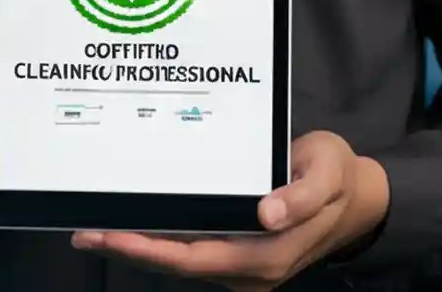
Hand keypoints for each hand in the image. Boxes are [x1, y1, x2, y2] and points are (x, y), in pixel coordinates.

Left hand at [71, 131, 388, 290]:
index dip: (148, 250)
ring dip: (138, 248)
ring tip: (96, 230)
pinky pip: (190, 252)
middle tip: (85, 232)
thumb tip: (267, 211)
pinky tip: (135, 226)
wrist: (357, 197)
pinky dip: (158, 242)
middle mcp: (250, 269)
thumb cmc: (338, 176)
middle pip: (176, 265)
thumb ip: (302, 194)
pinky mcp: (237, 254)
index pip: (194, 258)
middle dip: (129, 250)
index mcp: (268, 253)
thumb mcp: (328, 172)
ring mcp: (242, 266)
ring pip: (180, 262)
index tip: (110, 234)